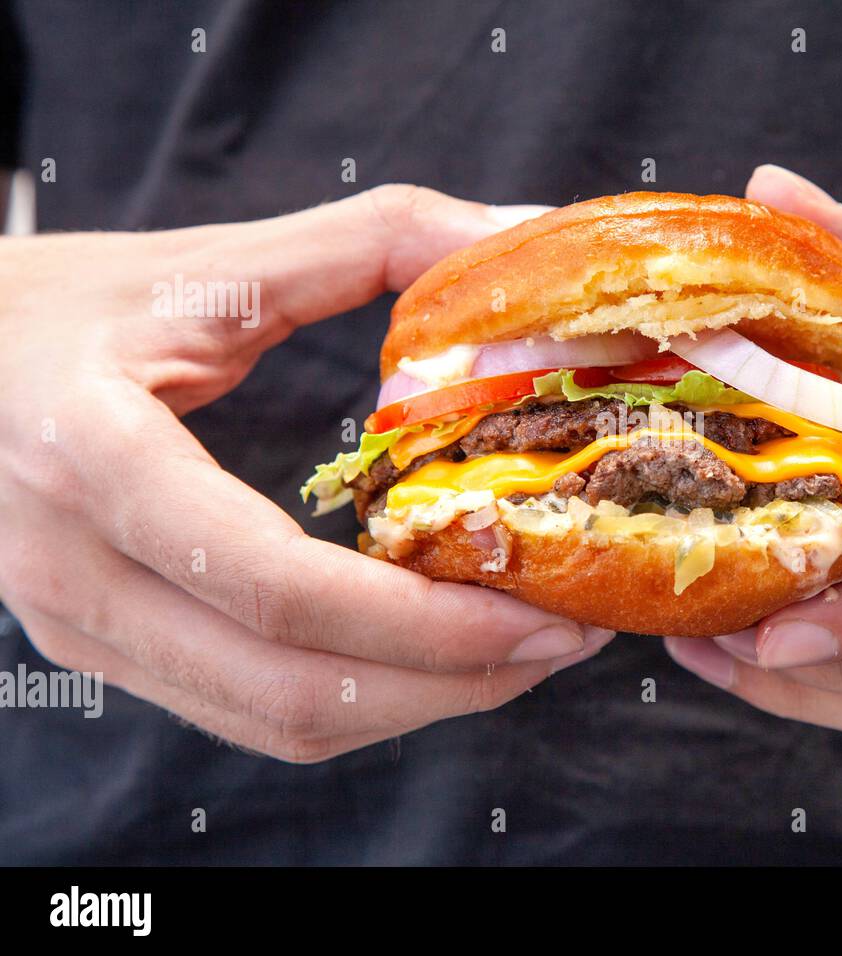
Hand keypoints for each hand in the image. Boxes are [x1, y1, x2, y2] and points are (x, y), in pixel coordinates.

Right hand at [0, 184, 613, 762]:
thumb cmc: (55, 306)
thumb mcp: (205, 259)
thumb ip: (369, 242)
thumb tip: (517, 229)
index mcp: (96, 458)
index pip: (276, 583)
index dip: (425, 619)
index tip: (540, 609)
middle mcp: (79, 572)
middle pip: (295, 687)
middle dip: (453, 680)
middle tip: (561, 638)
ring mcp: (85, 629)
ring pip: (279, 723)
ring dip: (418, 703)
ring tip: (519, 651)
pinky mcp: (106, 652)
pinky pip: (251, 713)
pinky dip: (360, 699)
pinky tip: (430, 652)